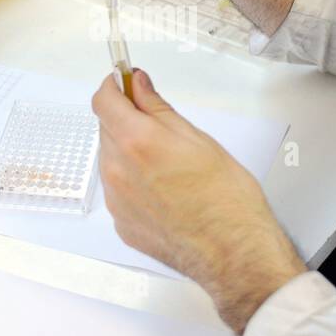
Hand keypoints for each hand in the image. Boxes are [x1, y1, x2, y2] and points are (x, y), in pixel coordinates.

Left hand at [92, 68, 306, 332]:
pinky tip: (164, 192)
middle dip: (127, 121)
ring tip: (168, 167)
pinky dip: (133, 184)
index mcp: (136, 142)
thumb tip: (139, 86)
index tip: (124, 83)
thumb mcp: (197, 139)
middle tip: (160, 128)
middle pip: (106, 130)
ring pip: (111, 161)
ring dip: (129, 154)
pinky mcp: (121, 224)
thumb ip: (159, 109)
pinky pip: (118, 192)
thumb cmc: (225, 198)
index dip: (113, 87)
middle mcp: (117, 170)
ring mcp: (116, 201)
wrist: (232, 252)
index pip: (103, 100)